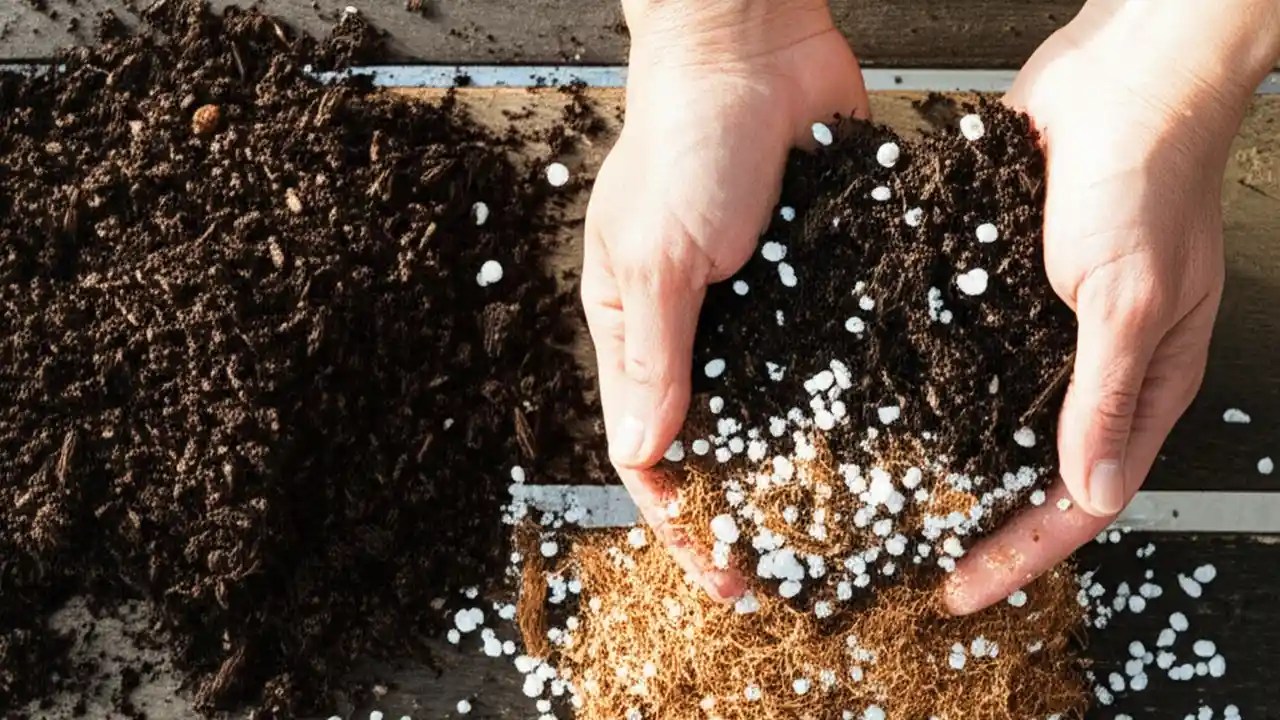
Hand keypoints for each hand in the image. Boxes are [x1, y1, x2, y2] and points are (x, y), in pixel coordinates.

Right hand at [581, 0, 867, 600]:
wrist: (755, 49)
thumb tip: (644, 452)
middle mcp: (694, 330)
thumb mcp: (658, 254)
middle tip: (797, 566)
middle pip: (716, 442)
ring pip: (776, 408)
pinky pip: (827, 352)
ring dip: (803, 462)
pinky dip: (846, 395)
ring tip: (850, 519)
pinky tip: (887, 433)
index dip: (681, 521)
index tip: (726, 577)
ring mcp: (759, 309)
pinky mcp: (816, 280)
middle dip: (746, 507)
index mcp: (634, 327)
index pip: (647, 451)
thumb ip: (653, 356)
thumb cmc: (683, 141)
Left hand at [945, 0, 1279, 613]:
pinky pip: (967, 353)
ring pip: (993, 419)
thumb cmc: (1147, 177)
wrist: (1118, 79)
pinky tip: (890, 408)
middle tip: (918, 556)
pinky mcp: (1001, 285)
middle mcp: (1091, 365)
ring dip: (950, 461)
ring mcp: (1042, 327)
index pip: (1080, 498)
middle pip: (1029, 470)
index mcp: (1143, 382)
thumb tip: (1090, 492)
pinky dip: (934, 387)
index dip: (1021, 552)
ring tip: (893, 498)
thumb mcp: (1129, 300)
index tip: (964, 589)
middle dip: (980, 520)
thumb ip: (1103, 397)